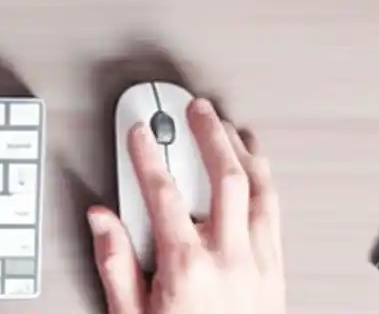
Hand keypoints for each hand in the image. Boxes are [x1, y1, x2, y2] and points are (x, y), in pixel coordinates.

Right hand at [87, 98, 285, 313]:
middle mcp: (230, 258)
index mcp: (187, 266)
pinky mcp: (277, 271)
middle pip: (224, 177)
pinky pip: (274, 212)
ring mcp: (260, 262)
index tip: (137, 132)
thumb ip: (114, 263)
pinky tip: (255, 167)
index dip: (147, 155)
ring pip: (259, 189)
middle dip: (206, 134)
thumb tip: (101, 218)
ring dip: (242, 150)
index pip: (164, 193)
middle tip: (190, 108)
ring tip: (227, 125)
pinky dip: (264, 180)